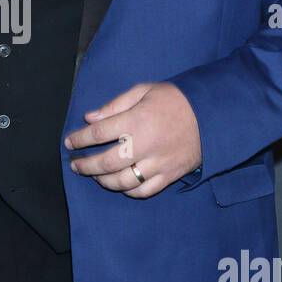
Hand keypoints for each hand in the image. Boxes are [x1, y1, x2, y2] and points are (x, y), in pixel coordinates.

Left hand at [64, 81, 201, 197]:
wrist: (212, 114)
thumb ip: (115, 105)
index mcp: (136, 121)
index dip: (79, 139)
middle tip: (75, 165)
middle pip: (106, 163)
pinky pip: (144, 190)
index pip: (98, 134)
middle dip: (85, 165)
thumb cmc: (175, 99)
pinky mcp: (169, 176)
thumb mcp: (144, 91)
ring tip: (95, 176)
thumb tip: (89, 119)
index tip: (69, 142)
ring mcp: (158, 163)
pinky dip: (128, 191)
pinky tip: (120, 185)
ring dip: (103, 181)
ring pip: (122, 182)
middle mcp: (144, 145)